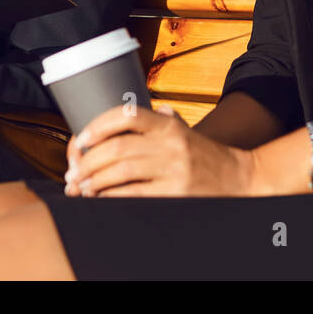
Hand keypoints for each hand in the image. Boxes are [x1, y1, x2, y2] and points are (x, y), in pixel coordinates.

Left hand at [63, 102, 258, 196]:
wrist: (239, 178)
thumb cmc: (204, 155)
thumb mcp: (182, 130)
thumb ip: (156, 121)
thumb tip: (119, 118)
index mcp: (168, 125)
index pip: (126, 114)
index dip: (97, 125)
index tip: (81, 139)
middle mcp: (170, 143)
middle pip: (116, 148)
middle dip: (87, 162)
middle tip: (73, 173)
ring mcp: (173, 169)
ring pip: (120, 172)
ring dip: (94, 181)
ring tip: (82, 188)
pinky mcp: (175, 192)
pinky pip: (133, 194)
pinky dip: (111, 197)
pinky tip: (101, 198)